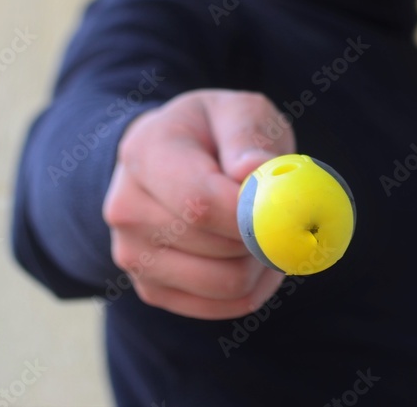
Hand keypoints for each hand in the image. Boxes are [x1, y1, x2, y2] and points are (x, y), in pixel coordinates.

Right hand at [103, 89, 293, 318]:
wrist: (175, 157)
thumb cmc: (214, 131)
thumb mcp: (238, 111)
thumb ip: (249, 135)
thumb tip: (253, 170)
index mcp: (145, 153)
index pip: (200, 202)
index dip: (254, 213)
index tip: (289, 205)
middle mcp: (127, 208)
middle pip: (216, 247)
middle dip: (265, 233)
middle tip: (285, 211)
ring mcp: (133, 254)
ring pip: (226, 282)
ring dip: (264, 262)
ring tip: (267, 227)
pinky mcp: (151, 289)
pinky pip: (225, 306)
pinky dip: (255, 285)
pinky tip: (254, 252)